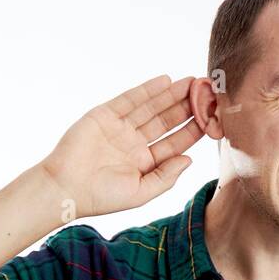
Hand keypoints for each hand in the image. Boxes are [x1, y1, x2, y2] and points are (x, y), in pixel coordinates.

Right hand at [37, 74, 203, 218]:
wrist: (65, 188)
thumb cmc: (101, 197)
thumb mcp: (141, 193)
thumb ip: (166, 177)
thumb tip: (189, 159)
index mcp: (145, 162)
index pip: (175, 142)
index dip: (194, 130)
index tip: (213, 118)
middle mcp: (134, 143)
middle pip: (167, 121)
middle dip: (187, 107)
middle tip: (208, 93)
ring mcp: (120, 128)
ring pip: (152, 107)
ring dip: (172, 95)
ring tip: (193, 82)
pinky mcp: (104, 115)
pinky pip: (130, 99)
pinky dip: (147, 90)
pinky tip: (166, 81)